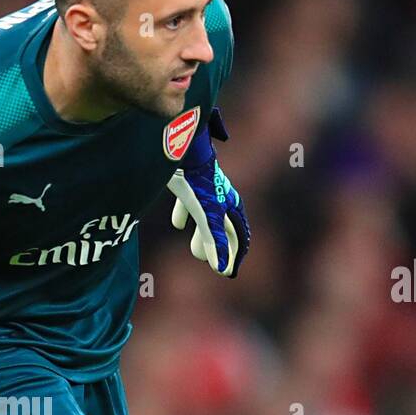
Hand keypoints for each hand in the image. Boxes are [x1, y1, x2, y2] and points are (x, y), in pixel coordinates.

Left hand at [166, 108, 249, 277]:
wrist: (179, 143)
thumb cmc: (195, 179)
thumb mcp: (206, 213)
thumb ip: (213, 241)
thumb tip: (224, 271)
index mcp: (228, 204)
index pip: (238, 233)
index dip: (236, 252)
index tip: (231, 271)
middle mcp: (219, 196)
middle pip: (224, 227)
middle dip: (222, 246)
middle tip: (218, 265)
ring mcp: (202, 189)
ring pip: (207, 216)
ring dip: (204, 234)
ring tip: (196, 250)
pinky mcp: (186, 182)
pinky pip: (189, 203)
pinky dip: (184, 216)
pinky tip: (177, 225)